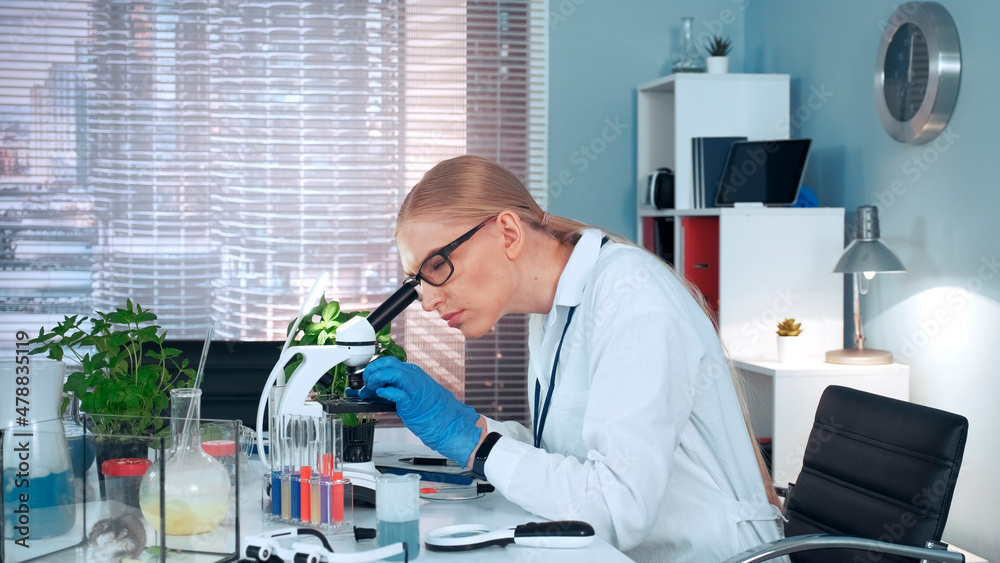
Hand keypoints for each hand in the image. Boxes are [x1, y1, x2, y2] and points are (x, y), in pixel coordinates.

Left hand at [359, 357, 482, 464]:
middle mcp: (413, 376)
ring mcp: (414, 387)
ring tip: (371, 390)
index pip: (389, 362)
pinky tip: (381, 394)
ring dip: (376, 379)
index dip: (374, 368)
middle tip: (366, 382)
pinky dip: (386, 391)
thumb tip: (375, 390)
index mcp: (412, 373)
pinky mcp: (413, 400)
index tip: (365, 378)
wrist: (448, 421)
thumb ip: (395, 389)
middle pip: (387, 362)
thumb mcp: (411, 393)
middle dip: (372, 370)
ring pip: (392, 372)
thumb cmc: (430, 410)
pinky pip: (397, 392)